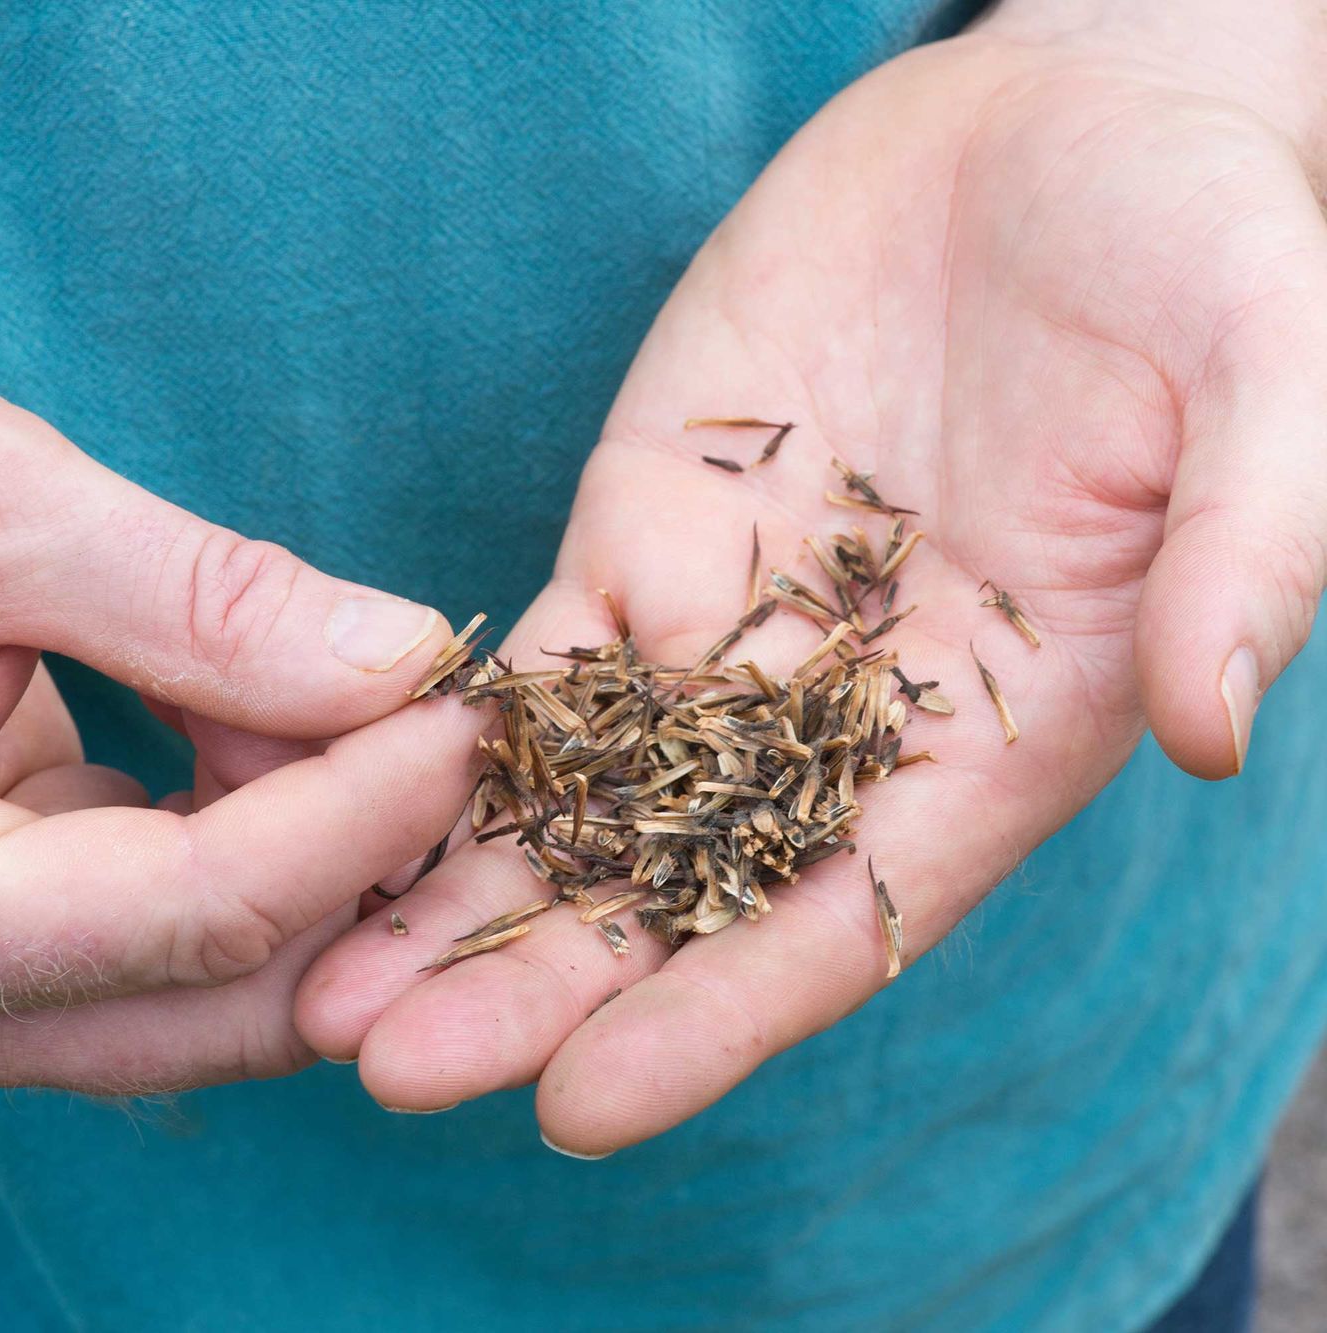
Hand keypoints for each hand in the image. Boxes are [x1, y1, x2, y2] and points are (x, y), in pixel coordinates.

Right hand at [0, 298, 481, 1093]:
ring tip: (340, 682)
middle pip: (232, 989)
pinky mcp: (9, 933)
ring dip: (323, 840)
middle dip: (364, 853)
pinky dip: (268, 826)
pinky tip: (271, 710)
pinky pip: (191, 923)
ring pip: (229, 974)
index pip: (202, 913)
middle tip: (445, 707)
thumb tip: (403, 662)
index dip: (365, 812)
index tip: (468, 709)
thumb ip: (199, 596)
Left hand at [294, 4, 1326, 1151]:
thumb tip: (1209, 720)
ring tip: (323, 981)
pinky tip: (346, 798)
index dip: (718, 1015)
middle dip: (539, 981)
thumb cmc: (1198, 257)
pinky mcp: (651, 526)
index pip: (849, 911)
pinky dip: (455, 736)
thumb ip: (1247, 553)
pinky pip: (544, 655)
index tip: (582, 1105)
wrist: (1064, 135)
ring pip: (584, 790)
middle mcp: (851, 711)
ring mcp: (737, 621)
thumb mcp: (1273, 380)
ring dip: (459, 887)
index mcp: (999, 727)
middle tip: (384, 1069)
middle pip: (681, 883)